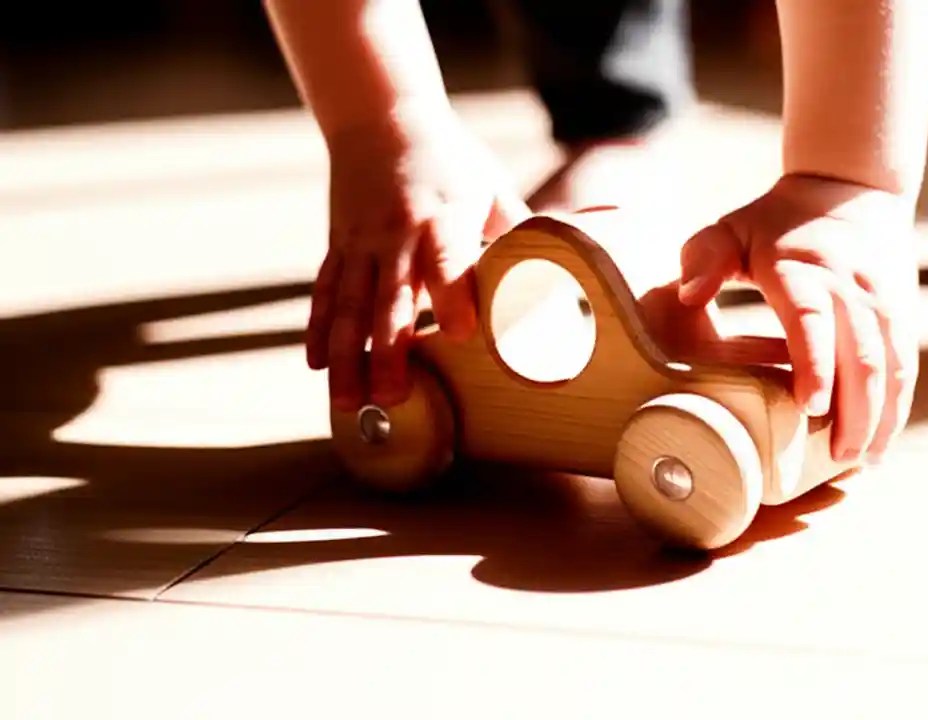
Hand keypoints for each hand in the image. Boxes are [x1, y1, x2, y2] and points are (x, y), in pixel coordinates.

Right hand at [310, 108, 530, 411]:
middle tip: (395, 397)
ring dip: (349, 357)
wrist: (380, 116)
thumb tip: (575, 262)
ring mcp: (361, 242)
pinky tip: (316, 366)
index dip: (453, 296)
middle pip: (391, 299)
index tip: (460, 335)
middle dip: (390, 351)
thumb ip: (521, 230)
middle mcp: (397, 233)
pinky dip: (319, 330)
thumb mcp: (490, 187)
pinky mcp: (338, 246)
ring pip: (349, 306)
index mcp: (442, 217)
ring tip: (351, 403)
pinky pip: (326, 293)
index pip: (447, 260)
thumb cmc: (450, 157)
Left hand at [677, 174, 919, 463]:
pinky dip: (897, 407)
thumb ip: (703, 259)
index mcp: (802, 270)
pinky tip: (882, 441)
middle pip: (862, 356)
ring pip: (892, 367)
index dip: (815, 364)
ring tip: (861, 462)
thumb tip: (687, 295)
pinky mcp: (903, 314)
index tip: (810, 406)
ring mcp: (882, 302)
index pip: (812, 320)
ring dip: (881, 417)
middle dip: (854, 413)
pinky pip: (906, 366)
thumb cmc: (777, 220)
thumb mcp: (731, 229)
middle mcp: (849, 288)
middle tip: (837, 459)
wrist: (851, 187)